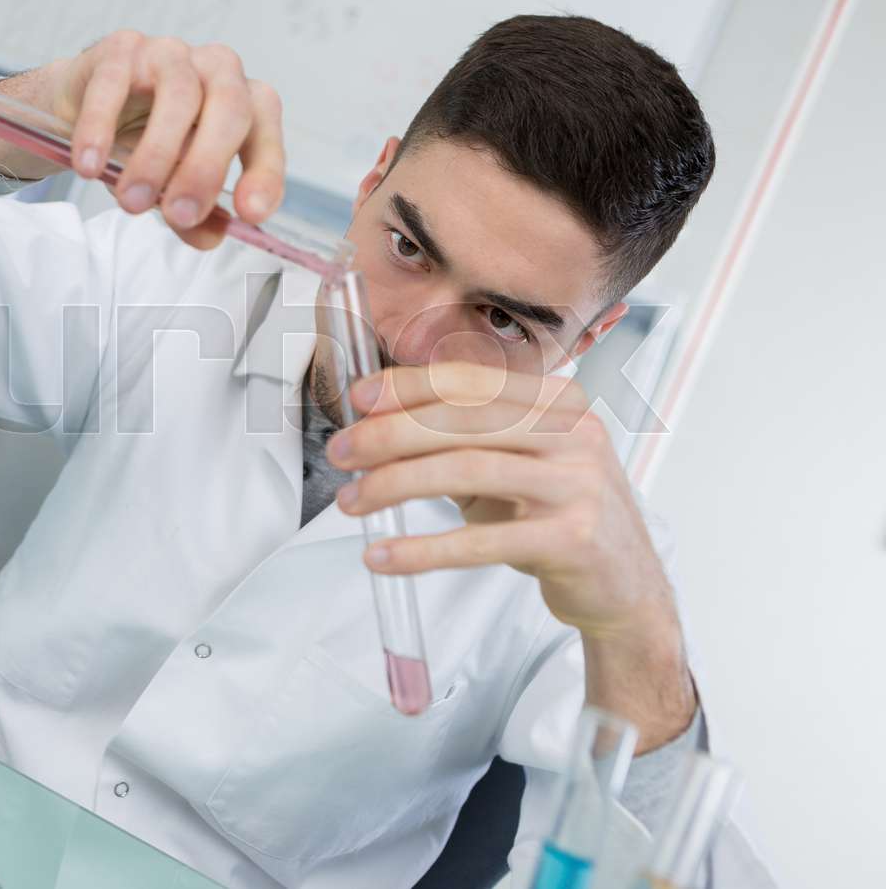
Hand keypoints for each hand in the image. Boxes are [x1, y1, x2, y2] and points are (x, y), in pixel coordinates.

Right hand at [0, 31, 285, 247]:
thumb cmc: (138, 143)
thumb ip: (194, 213)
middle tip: (180, 215)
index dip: (265, 169)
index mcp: (239, 100)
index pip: (264, 126)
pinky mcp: (120, 50)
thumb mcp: (171, 186)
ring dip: (155, 155)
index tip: (250, 214)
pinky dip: (101, 128)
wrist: (79, 111)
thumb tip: (211, 236)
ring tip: (131, 201)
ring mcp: (168, 54)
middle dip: (206, 167)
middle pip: (230, 106)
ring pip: (178, 94)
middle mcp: (213, 69)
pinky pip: (114, 84)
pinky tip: (91, 166)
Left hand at [327, 362, 696, 746]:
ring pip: (465, 470)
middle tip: (341, 453)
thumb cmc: (557, 516)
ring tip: (352, 501)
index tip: (357, 398)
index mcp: (557, 401)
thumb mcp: (514, 463)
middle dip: (388, 434)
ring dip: (395, 484)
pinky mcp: (571, 538)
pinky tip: (384, 555)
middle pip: (461, 420)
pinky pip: (479, 541)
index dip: (408, 385)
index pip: (471, 380)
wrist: (626, 587)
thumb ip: (459, 439)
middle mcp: (573, 432)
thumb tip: (375, 422)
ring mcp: (577, 483)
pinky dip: (422, 549)